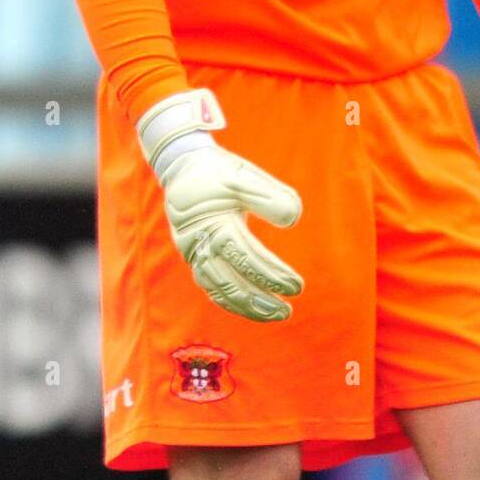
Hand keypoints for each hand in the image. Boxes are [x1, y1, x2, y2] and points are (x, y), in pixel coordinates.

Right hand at [137, 89, 303, 321]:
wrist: (182, 166)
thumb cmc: (218, 171)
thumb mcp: (245, 177)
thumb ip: (269, 197)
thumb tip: (293, 219)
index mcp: (214, 223)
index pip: (247, 258)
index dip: (272, 276)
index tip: (296, 286)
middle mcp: (199, 243)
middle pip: (231, 281)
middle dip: (260, 300)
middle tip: (287, 310)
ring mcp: (192, 252)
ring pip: (218, 289)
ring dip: (246, 306)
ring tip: (274, 313)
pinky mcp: (191, 255)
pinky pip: (208, 285)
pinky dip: (228, 300)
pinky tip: (249, 307)